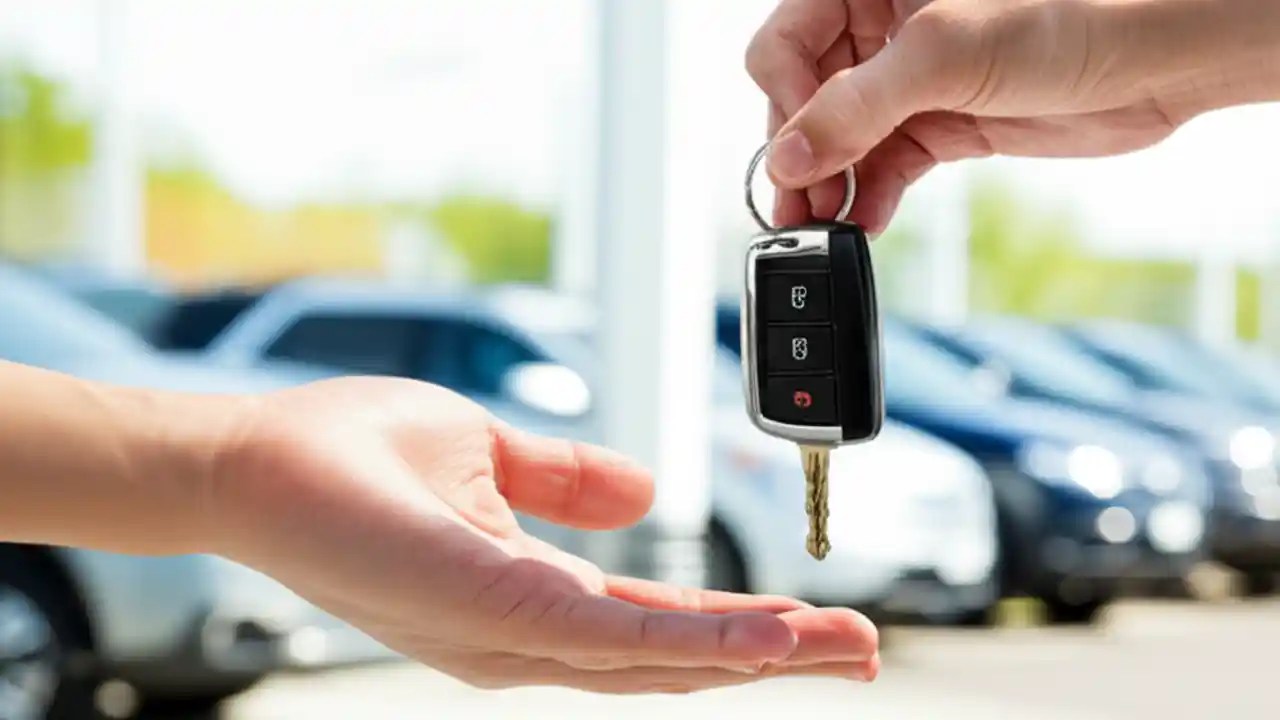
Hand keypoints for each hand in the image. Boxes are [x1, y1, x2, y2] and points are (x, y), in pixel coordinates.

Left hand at [205, 377, 878, 692]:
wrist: (252, 462)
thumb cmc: (349, 458)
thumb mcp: (489, 458)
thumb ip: (568, 480)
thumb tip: (649, 490)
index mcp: (532, 594)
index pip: (658, 621)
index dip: (741, 627)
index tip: (817, 622)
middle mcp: (527, 634)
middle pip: (675, 658)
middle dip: (774, 659)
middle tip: (866, 655)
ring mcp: (509, 633)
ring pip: (658, 660)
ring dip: (756, 656)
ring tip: (840, 650)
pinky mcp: (490, 612)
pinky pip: (610, 636)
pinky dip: (694, 641)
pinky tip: (760, 637)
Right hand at [747, 0, 1279, 232]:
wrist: (1156, 57)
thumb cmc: (1069, 13)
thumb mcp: (944, 53)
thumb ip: (855, 107)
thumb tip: (788, 159)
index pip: (786, 45)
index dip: (786, 101)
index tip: (799, 154)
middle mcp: (882, 31)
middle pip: (806, 101)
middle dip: (803, 157)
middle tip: (798, 209)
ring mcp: (910, 82)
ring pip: (841, 143)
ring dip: (830, 188)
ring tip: (823, 228)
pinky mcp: (940, 125)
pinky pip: (882, 167)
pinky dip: (869, 198)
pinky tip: (861, 223)